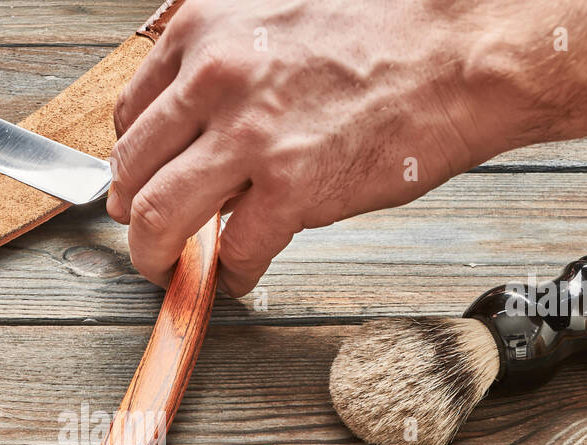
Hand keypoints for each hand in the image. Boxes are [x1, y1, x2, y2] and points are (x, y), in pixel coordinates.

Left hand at [107, 0, 514, 295]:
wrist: (457, 53)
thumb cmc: (381, 38)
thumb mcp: (273, 23)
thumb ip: (223, 71)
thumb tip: (189, 134)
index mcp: (204, 33)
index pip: (130, 115)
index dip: (132, 163)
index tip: (140, 185)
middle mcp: (215, 78)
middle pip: (131, 171)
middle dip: (129, 217)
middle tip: (143, 238)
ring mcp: (249, 136)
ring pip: (157, 217)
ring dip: (153, 256)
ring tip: (165, 270)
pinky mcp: (290, 189)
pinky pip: (234, 251)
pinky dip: (230, 275)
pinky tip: (239, 277)